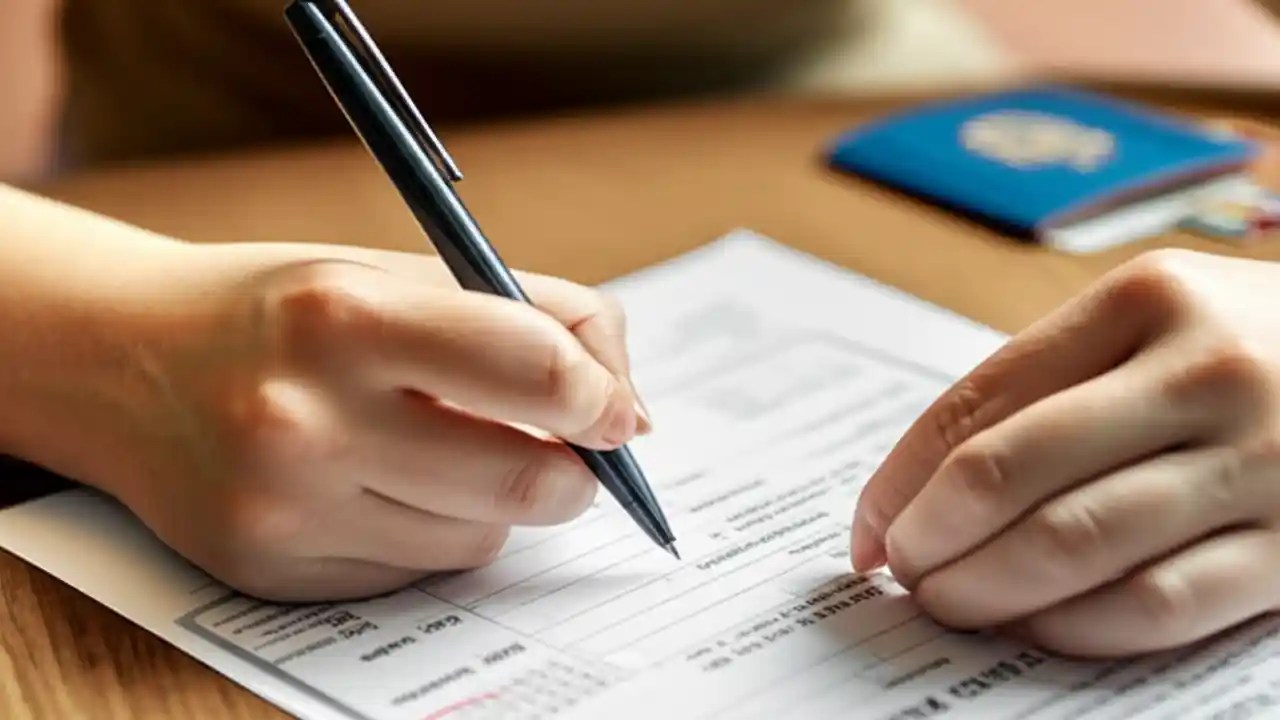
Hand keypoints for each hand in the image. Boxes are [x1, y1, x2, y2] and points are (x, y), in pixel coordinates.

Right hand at [78, 241, 648, 601]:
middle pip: (523, 480)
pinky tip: (380, 488)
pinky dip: (429, 536)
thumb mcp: (397, 273)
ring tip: (445, 453)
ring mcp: (282, 507)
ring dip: (494, 506)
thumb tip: (628, 412)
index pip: (534, 368)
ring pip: (476, 541)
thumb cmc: (286, 311)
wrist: (124, 362)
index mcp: (347, 315)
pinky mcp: (270, 570)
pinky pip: (413, 574)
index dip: (599, 397)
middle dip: (572, 474)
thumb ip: (532, 315)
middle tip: (567, 454)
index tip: (612, 411)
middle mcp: (306, 418)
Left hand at [851, 249, 1279, 656]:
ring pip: (1074, 544)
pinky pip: (1162, 603)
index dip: (901, 478)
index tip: (869, 528)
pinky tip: (1035, 625)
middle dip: (930, 539)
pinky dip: (1077, 625)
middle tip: (901, 571)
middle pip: (1009, 474)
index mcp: (1144, 302)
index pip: (978, 401)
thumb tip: (919, 489)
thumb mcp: (1152, 320)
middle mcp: (1202, 373)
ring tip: (947, 602)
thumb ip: (1047, 385)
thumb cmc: (1247, 344)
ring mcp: (1258, 463)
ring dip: (985, 588)